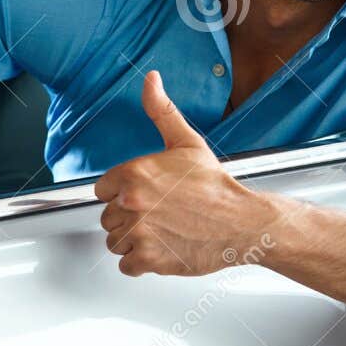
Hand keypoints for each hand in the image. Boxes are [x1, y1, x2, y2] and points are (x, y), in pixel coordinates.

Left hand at [95, 70, 276, 276]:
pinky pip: (126, 265)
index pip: (102, 190)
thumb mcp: (187, 141)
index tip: (143, 195)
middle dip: (128, 217)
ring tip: (160, 230)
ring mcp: (139, 233)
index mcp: (134, 173)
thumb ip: (161, 110)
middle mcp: (131, 203)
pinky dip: (140, 262)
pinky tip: (160, 248)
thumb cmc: (216, 187)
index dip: (122, 193)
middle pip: (107, 217)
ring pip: (115, 241)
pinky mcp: (148, 259)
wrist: (243, 222)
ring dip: (133, 240)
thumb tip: (150, 80)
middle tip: (157, 214)